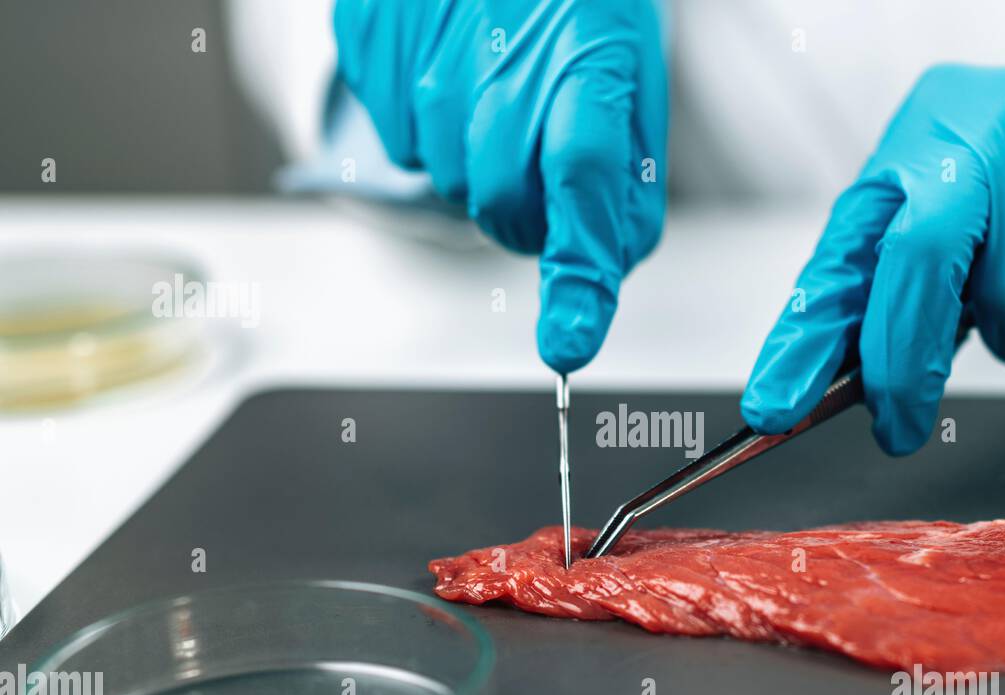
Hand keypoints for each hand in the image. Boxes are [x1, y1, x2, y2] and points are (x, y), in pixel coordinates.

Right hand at [334, 0, 667, 372]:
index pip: (583, 177)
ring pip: (444, 178)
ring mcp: (422, 48)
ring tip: (493, 94)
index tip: (569, 343)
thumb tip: (608, 270)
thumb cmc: (575, 13)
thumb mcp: (630, 84)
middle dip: (523, 211)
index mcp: (585, 57)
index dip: (576, 269)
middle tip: (538, 158)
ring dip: (473, 164)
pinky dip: (427, 130)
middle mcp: (500, 52)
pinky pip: (398, 139)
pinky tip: (449, 74)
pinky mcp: (367, 39)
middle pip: (500, 200)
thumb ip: (627, 188)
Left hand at [741, 63, 1004, 454]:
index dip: (801, 339)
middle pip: (919, 256)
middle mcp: (973, 127)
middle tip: (899, 427)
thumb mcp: (954, 241)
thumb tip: (837, 390)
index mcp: (911, 150)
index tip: (773, 408)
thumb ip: (899, 298)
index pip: (840, 256)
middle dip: (903, 361)